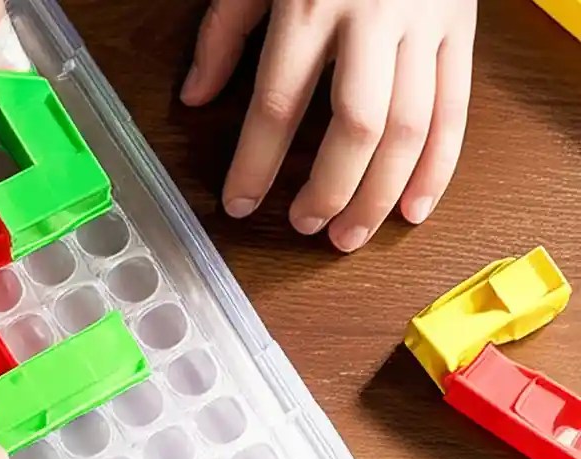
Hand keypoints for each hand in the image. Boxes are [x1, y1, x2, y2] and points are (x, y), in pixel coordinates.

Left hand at [181, 0, 476, 251]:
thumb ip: (224, 35)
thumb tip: (195, 99)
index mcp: (309, 5)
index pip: (278, 104)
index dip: (256, 164)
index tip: (239, 205)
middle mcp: (371, 18)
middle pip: (356, 125)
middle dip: (330, 189)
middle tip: (304, 227)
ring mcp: (424, 25)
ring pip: (411, 127)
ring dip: (381, 192)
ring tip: (350, 235)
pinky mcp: (461, 31)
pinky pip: (456, 110)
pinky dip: (439, 167)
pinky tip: (413, 208)